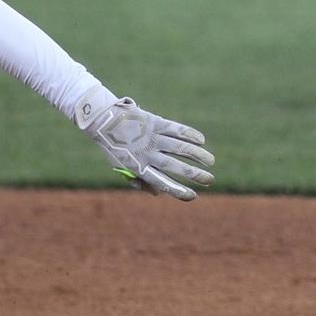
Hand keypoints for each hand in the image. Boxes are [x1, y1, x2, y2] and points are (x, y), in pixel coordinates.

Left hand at [75, 86, 215, 200]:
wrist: (103, 120)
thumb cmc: (115, 147)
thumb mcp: (122, 167)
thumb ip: (140, 181)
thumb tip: (157, 193)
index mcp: (138, 167)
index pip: (162, 183)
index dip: (178, 190)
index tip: (193, 195)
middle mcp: (147, 153)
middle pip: (176, 166)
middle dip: (195, 174)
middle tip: (210, 180)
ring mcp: (152, 137)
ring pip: (180, 147)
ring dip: (198, 155)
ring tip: (211, 161)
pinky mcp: (155, 122)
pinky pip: (176, 129)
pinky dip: (190, 134)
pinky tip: (202, 140)